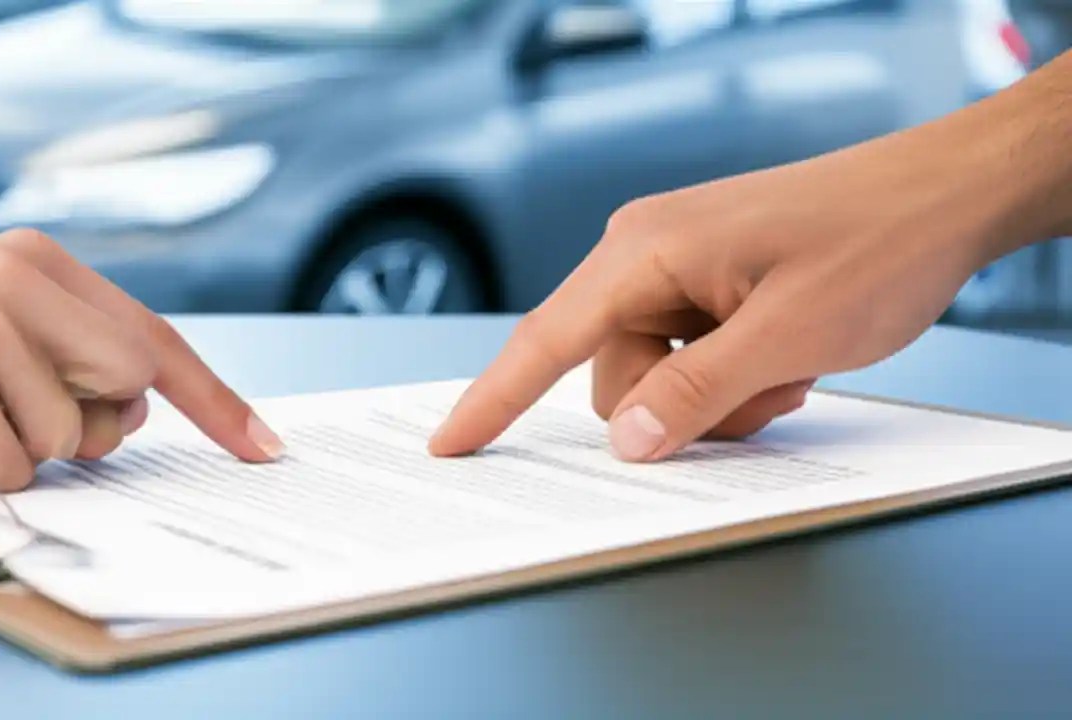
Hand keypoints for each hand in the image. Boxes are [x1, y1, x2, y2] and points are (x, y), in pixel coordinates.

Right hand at [0, 229, 282, 489]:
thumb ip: (72, 362)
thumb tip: (134, 415)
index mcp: (39, 260)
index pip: (154, 336)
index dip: (213, 397)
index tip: (261, 444)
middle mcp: (18, 274)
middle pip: (131, 385)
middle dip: (92, 427)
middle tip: (16, 418)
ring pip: (71, 435)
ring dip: (16, 451)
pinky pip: (12, 466)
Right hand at [430, 53, 1071, 460]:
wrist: (942, 196)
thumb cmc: (874, 241)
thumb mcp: (786, 336)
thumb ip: (695, 392)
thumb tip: (625, 440)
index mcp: (643, 251)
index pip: (545, 338)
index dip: (493, 400)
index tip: (451, 443)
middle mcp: (645, 254)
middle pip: (612, 376)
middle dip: (675, 409)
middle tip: (758, 393)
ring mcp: (676, 269)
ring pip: (655, 377)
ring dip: (716, 397)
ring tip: (786, 369)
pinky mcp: (705, 284)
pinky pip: (688, 359)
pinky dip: (732, 377)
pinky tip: (785, 357)